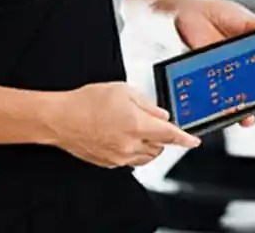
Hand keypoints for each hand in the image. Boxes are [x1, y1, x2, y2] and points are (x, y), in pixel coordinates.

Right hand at [46, 82, 200, 168]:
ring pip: (146, 157)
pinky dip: (132, 151)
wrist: (61, 119)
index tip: (193, 141)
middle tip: (149, 122)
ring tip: (134, 129)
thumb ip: (147, 103)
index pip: (170, 135)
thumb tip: (161, 114)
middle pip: (159, 147)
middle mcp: (130, 145)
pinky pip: (130, 161)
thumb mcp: (123, 91)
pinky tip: (120, 136)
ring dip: (148, 146)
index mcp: (137, 125)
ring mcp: (119, 157)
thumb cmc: (86, 102)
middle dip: (160, 136)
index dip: (185, 139)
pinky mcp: (109, 163)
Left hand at [175, 0, 254, 126]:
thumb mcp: (240, 16)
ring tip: (248, 116)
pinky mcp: (209, 79)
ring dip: (245, 111)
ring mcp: (229, 76)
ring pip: (240, 101)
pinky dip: (219, 106)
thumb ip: (253, 24)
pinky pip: (216, 97)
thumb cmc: (219, 13)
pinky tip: (222, 109)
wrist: (190, 12)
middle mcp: (247, 70)